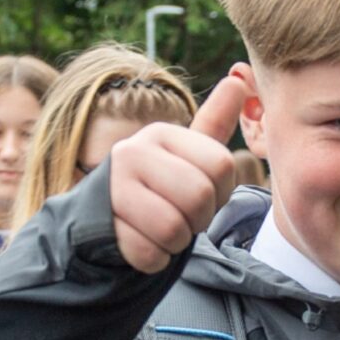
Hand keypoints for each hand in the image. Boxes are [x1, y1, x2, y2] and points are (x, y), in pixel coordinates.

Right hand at [108, 69, 243, 272]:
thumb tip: (238, 79)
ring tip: (163, 231)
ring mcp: (113, 188)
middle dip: (200, 219)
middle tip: (183, 216)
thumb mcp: (184, 154)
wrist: (101, 219)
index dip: (223, 190)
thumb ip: (212, 123)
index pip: (222, 164)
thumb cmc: (156, 186)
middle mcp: (132, 153)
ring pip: (174, 229)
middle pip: (200, 196)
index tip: (204, 194)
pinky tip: (143, 243)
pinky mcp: (102, 225)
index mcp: (161, 133)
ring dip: (177, 242)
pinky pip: (150, 254)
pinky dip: (155, 259)